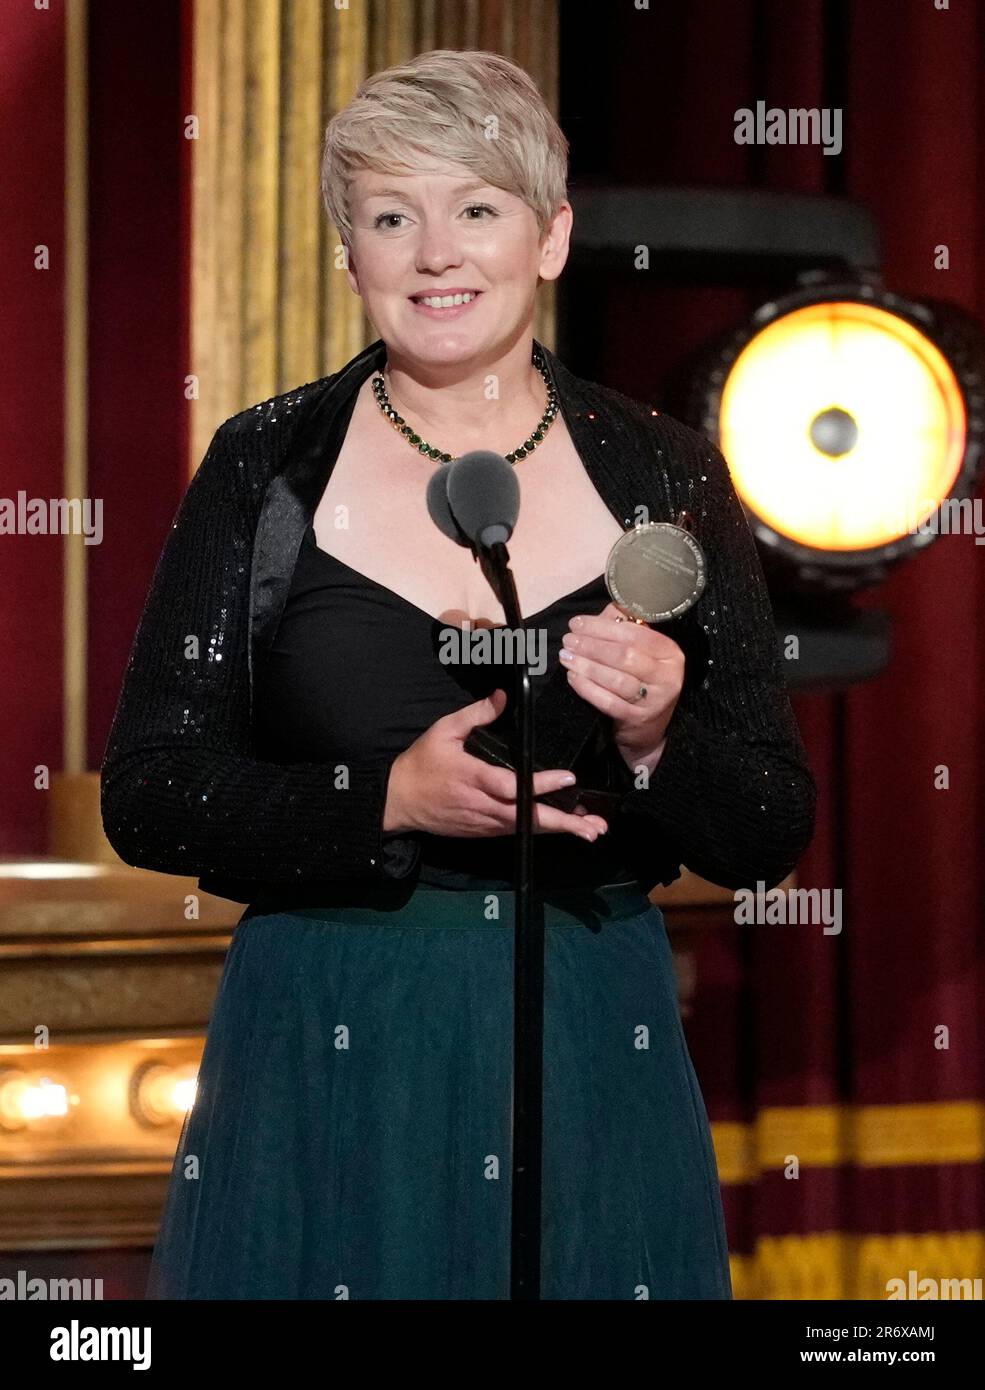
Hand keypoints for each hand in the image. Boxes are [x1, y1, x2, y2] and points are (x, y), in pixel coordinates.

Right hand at [383, 688, 609, 841]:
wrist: (398, 801)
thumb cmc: (421, 763)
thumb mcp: (443, 731)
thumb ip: (475, 714)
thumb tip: (504, 695)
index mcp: (473, 778)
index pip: (512, 785)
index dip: (540, 784)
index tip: (568, 778)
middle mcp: (483, 805)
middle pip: (527, 817)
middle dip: (562, 822)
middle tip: (593, 826)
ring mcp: (484, 823)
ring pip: (527, 829)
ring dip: (559, 830)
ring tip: (591, 830)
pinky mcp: (483, 832)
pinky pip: (518, 832)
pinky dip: (542, 831)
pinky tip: (565, 828)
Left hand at [559, 603, 684, 773]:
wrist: (649, 730)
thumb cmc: (641, 682)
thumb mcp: (641, 655)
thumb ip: (624, 630)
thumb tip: (604, 611)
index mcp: (669, 652)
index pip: (635, 634)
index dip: (602, 627)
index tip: (577, 623)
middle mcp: (668, 675)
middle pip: (625, 655)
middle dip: (592, 645)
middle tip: (568, 640)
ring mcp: (655, 699)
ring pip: (616, 679)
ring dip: (587, 665)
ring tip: (565, 657)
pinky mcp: (638, 718)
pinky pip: (608, 701)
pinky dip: (587, 688)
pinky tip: (572, 677)